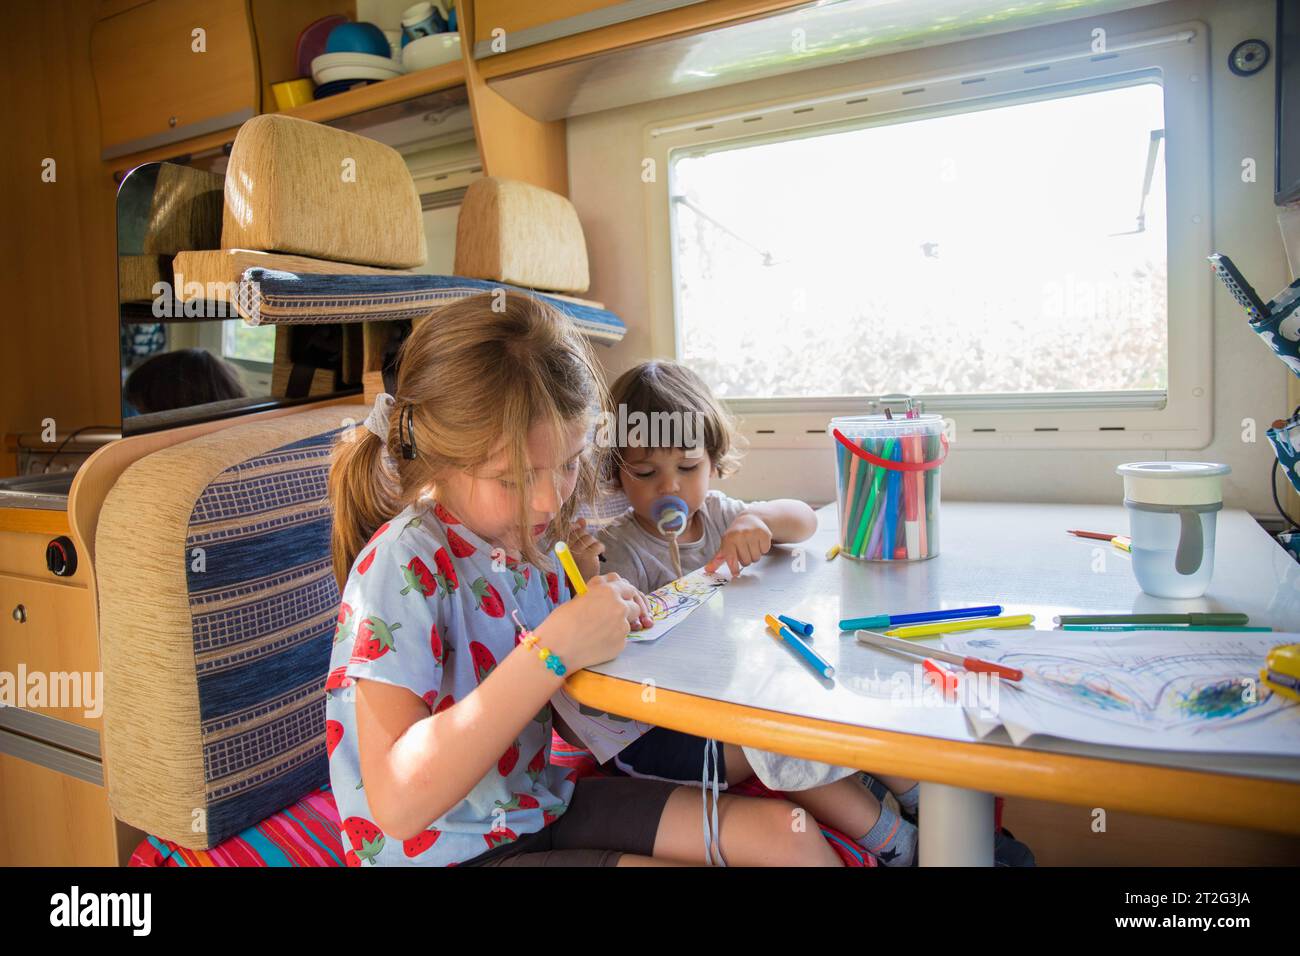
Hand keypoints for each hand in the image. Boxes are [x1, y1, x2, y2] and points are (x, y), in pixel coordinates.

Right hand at [535, 573, 651, 670]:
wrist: (558, 647)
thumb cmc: (562, 620)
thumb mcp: (581, 596)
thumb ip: (600, 592)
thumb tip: (610, 592)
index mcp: (609, 591)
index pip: (628, 589)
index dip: (624, 595)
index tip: (621, 600)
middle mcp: (620, 607)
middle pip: (634, 607)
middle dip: (627, 611)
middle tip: (611, 618)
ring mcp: (623, 627)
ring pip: (628, 625)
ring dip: (618, 627)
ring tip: (598, 632)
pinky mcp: (621, 645)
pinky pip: (622, 640)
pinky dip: (613, 641)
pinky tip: (597, 643)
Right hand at [566, 517, 604, 580]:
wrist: (580, 584)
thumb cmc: (577, 565)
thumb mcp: (575, 548)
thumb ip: (577, 533)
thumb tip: (581, 519)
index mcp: (559, 545)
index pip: (567, 527)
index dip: (575, 527)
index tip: (579, 531)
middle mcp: (566, 547)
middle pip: (580, 531)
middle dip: (586, 537)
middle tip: (587, 547)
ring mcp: (576, 551)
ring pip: (589, 538)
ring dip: (593, 543)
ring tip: (592, 552)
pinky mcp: (587, 556)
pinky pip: (597, 544)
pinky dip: (600, 548)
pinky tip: (598, 553)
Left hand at [705, 512, 771, 575]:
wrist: (749, 519)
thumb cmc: (735, 535)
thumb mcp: (725, 544)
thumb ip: (717, 559)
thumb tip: (708, 570)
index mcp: (729, 539)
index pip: (731, 558)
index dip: (734, 568)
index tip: (735, 573)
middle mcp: (740, 535)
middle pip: (746, 561)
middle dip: (746, 560)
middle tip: (744, 551)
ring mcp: (753, 533)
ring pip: (756, 558)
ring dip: (754, 555)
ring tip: (751, 546)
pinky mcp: (764, 533)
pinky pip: (765, 550)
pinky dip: (763, 549)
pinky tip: (758, 542)